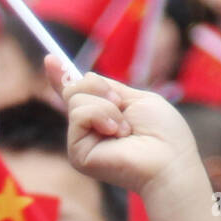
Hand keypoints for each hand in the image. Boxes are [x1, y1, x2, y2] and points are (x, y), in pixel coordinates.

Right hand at [46, 57, 203, 196]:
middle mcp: (89, 129)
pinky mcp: (77, 154)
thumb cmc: (163, 133)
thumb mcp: (136, 98)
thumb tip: (82, 75)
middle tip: (121, 104)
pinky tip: (117, 134)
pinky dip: (101, 115)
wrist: (169, 161)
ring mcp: (82, 142)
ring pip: (76, 100)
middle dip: (99, 87)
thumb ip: (107, 88)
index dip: (62, 77)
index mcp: (104, 116)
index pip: (77, 95)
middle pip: (75, 89)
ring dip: (107, 107)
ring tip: (126, 129)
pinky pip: (79, 115)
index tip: (51, 59)